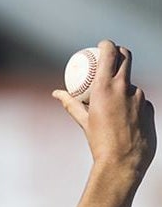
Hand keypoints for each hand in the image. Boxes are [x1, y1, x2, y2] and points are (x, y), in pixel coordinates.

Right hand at [52, 39, 155, 177]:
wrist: (123, 161)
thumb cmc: (99, 142)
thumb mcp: (83, 121)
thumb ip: (71, 104)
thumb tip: (57, 93)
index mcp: (105, 88)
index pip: (110, 53)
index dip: (107, 45)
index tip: (102, 45)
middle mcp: (125, 88)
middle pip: (126, 57)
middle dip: (119, 52)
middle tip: (113, 56)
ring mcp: (140, 97)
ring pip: (131, 85)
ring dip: (123, 88)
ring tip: (113, 103)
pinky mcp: (149, 107)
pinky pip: (138, 101)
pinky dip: (131, 104)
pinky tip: (125, 119)